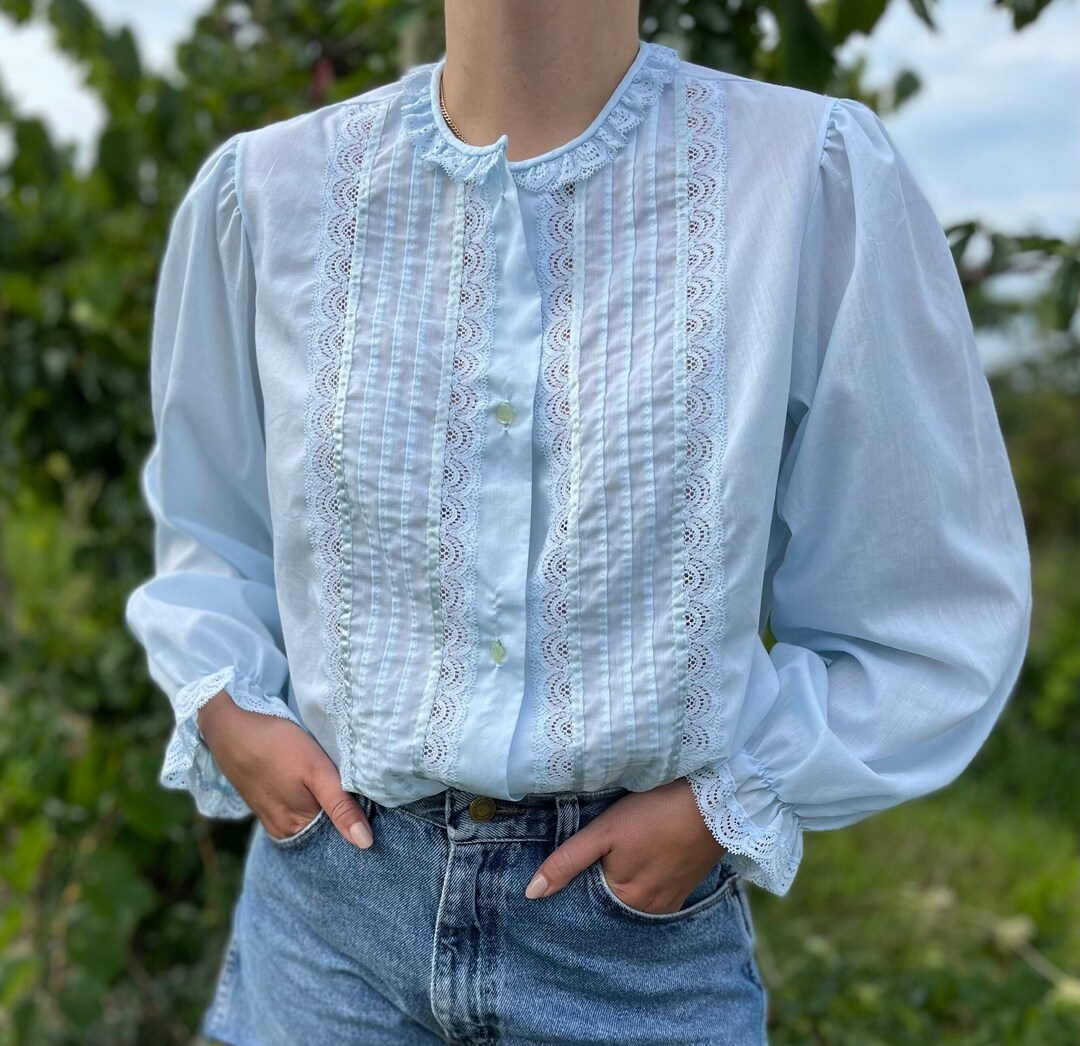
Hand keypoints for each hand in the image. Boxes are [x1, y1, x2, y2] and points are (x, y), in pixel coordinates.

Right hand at [196, 689, 373, 848]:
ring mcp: (273, 815)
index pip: (338, 839)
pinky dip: (313, 799)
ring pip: (313, 818)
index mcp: (295, 828)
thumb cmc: (275, 744)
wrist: (229, 725)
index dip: (359, 824)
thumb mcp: (316, 772)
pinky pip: (299, 808)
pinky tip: (322, 785)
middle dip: (346, 816)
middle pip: (325, 829)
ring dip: (329, 806)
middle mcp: (283, 830)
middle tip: (369, 795)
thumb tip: (366, 843)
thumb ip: (340, 807)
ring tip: (349, 788)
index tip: (380, 811)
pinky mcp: (267, 800)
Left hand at [523, 777, 726, 913]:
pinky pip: (653, 890)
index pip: (586, 904)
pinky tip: (638, 856)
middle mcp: (649, 911)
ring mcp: (671, 900)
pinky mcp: (685, 886)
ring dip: (620, 880)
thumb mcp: (605, 831)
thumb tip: (531, 894)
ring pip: (631, 896)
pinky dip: (641, 877)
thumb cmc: (656, 812)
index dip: (572, 886)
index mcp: (626, 902)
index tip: (563, 866)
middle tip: (589, 854)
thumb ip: (568, 861)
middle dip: (595, 884)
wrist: (716, 800)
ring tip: (613, 853)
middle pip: (610, 901)